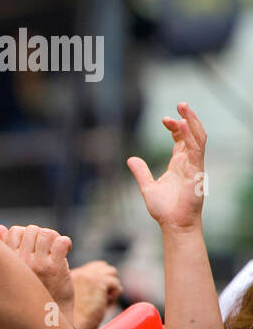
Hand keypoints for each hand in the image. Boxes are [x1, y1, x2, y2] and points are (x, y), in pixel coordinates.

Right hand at [0, 223, 74, 313]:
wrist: (46, 320)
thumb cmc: (29, 294)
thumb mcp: (14, 271)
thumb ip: (6, 247)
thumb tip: (0, 227)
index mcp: (8, 262)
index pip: (13, 231)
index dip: (26, 233)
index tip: (33, 244)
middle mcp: (19, 262)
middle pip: (31, 230)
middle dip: (41, 235)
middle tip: (48, 247)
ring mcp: (38, 265)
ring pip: (46, 233)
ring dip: (54, 238)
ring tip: (56, 249)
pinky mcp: (56, 269)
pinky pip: (61, 242)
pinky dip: (66, 243)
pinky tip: (66, 251)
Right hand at [69, 260, 121, 328]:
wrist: (71, 327)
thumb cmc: (74, 321)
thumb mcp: (79, 302)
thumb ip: (90, 291)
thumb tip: (112, 290)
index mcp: (70, 277)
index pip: (91, 269)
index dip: (99, 281)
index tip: (96, 297)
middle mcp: (78, 273)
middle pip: (102, 266)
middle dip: (107, 280)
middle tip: (104, 297)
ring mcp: (87, 276)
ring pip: (111, 272)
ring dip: (112, 285)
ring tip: (107, 299)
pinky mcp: (97, 283)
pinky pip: (115, 283)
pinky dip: (115, 293)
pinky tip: (108, 302)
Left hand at [126, 102, 206, 230]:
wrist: (173, 224)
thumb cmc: (165, 209)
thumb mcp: (147, 186)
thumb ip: (140, 172)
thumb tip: (131, 159)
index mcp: (179, 164)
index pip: (181, 140)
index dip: (175, 127)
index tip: (164, 119)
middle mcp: (189, 163)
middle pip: (192, 134)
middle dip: (187, 118)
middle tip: (180, 103)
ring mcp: (195, 166)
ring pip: (198, 138)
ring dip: (192, 122)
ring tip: (183, 107)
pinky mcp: (196, 172)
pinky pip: (196, 150)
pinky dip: (190, 137)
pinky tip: (182, 125)